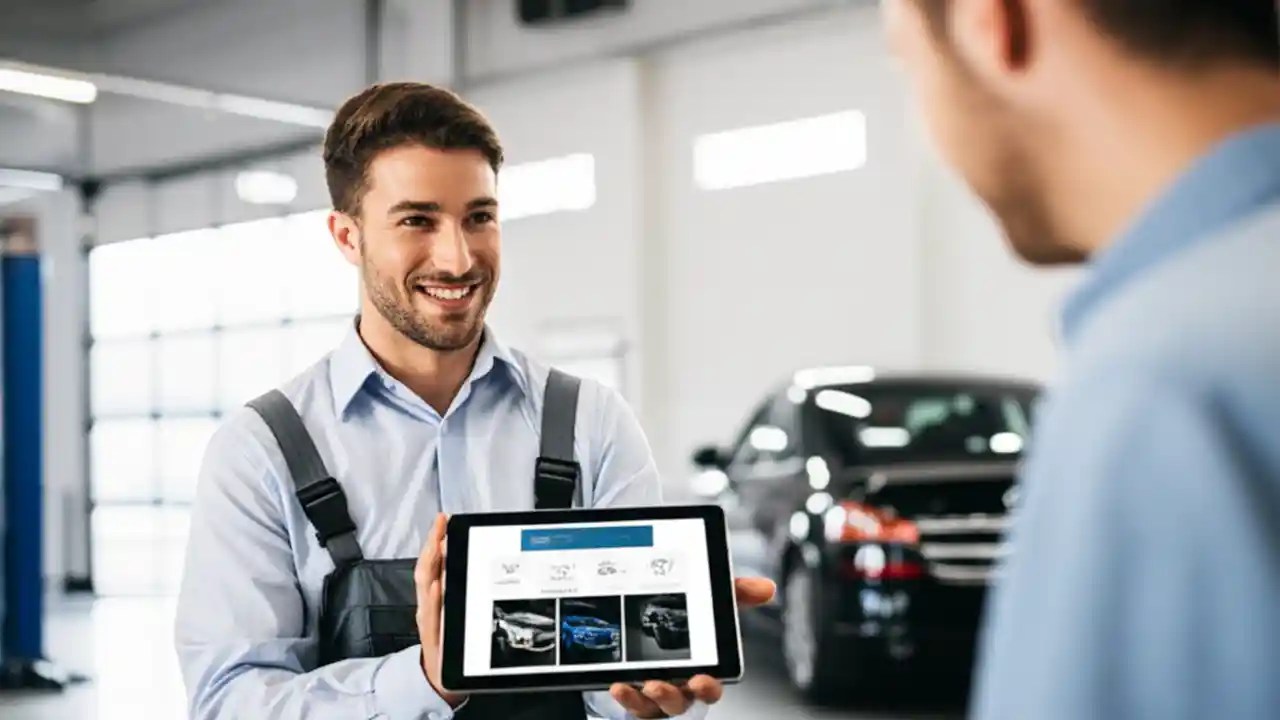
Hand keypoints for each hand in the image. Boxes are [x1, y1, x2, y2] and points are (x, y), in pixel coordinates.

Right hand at [414, 513, 465, 707]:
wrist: (442, 682)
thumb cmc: (451, 645)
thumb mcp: (454, 613)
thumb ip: (456, 590)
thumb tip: (462, 563)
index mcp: (434, 598)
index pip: (432, 562)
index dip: (435, 539)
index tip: (444, 520)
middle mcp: (428, 606)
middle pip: (426, 570)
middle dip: (432, 545)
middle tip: (441, 525)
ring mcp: (429, 621)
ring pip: (426, 589)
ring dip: (433, 565)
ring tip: (439, 546)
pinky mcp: (434, 638)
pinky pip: (432, 617)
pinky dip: (434, 599)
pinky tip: (438, 586)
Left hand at [609, 577, 775, 717]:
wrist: (651, 618)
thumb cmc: (694, 622)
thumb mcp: (714, 602)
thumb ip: (737, 594)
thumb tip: (766, 587)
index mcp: (703, 669)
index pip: (710, 687)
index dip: (707, 688)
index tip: (701, 680)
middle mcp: (681, 685)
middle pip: (681, 701)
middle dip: (672, 697)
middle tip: (660, 685)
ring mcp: (657, 692)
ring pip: (655, 705)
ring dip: (646, 698)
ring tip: (640, 682)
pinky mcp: (635, 694)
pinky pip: (632, 703)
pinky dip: (627, 696)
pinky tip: (619, 684)